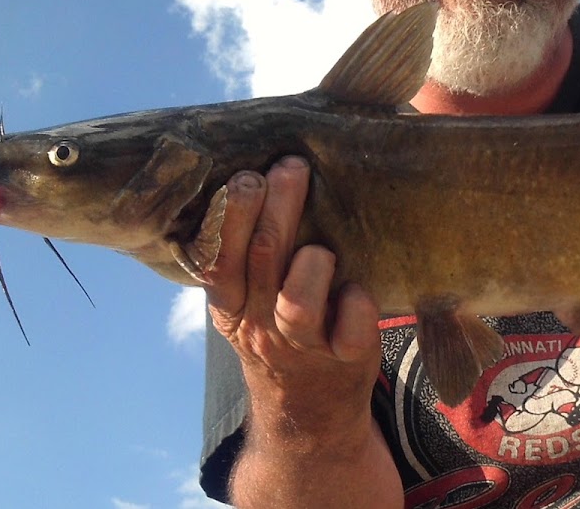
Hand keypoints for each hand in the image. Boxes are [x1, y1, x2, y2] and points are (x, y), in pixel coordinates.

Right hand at [203, 156, 381, 437]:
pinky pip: (352, 327)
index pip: (220, 258)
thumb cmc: (280, 334)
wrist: (307, 413)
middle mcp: (261, 325)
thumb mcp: (248, 305)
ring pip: (298, 301)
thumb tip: (254, 178)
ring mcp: (304, 345)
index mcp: (232, 307)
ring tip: (321, 248)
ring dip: (312, 263)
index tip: (246, 174)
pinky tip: (358, 290)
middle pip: (263, 260)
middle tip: (292, 167)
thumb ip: (246, 257)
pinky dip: (358, 303)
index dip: (231, 217)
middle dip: (278, 209)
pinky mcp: (347, 359)